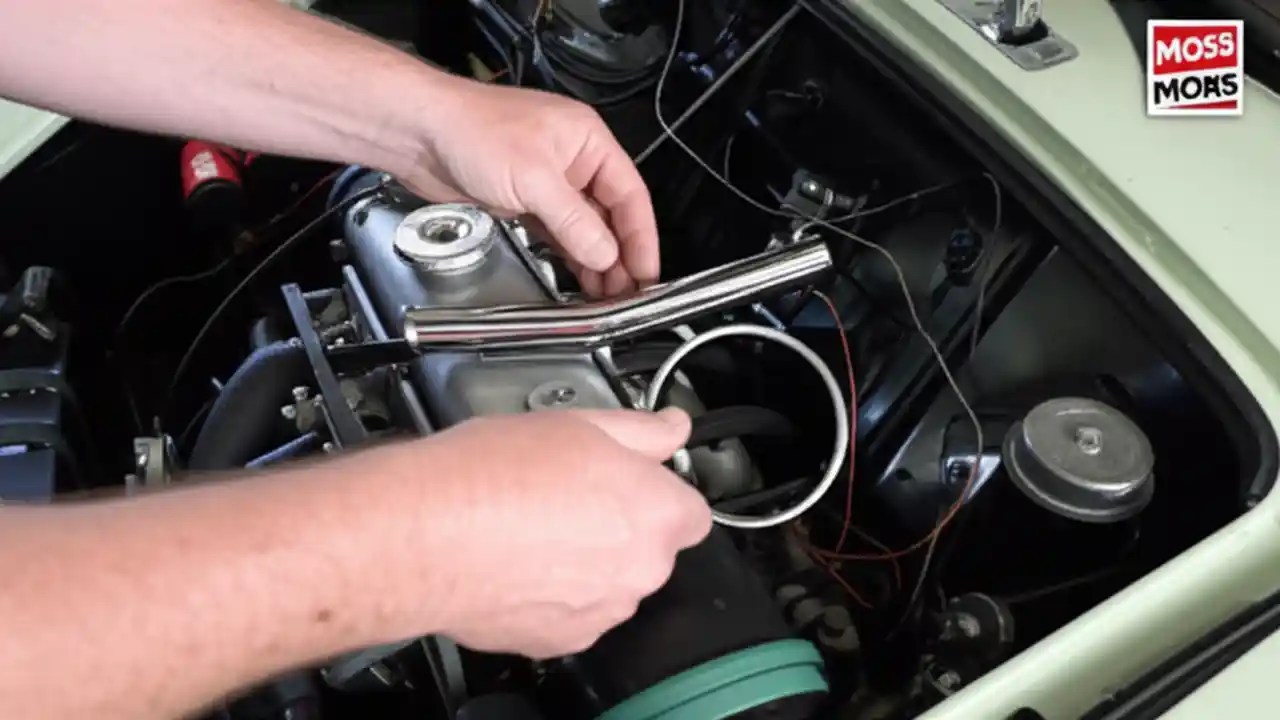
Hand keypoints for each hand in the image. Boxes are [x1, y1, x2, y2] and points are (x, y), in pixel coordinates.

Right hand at [386, 408, 709, 658]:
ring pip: (610, 582)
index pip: (691, 510)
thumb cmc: (491, 476)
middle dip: (618, 525)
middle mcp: (641, 569)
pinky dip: (551, 594)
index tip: (628, 482)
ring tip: (531, 526)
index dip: (657, 492)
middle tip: (566, 495)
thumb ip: (640, 431)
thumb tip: (673, 428)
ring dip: (585, 561)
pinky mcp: (560, 641)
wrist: (424, 535)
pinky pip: (571, 613)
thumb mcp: (577, 423)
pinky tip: (514, 561)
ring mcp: (602, 611)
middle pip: (650, 548)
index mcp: (656, 512)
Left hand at [400, 77, 657, 296]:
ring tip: (607, 296)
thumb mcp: (534, 179)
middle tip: (628, 294)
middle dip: (619, 255)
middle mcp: (573, 161)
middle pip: (610, 216)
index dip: (641, 238)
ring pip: (584, 228)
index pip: (630, 196)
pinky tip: (580, 278)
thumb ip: (574, 222)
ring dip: (595, 261)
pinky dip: (570, 256)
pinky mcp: (524, 201)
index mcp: (588, 141)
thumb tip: (606, 255)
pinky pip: (558, 233)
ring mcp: (548, 182)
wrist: (419, 134)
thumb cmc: (472, 130)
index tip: (647, 273)